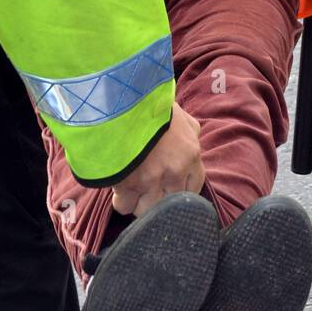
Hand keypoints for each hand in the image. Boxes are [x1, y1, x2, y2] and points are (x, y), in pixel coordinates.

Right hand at [111, 103, 203, 219]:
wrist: (121, 99)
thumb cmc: (150, 103)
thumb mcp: (180, 115)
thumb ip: (190, 131)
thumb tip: (193, 139)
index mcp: (190, 155)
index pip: (193, 190)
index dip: (179, 192)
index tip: (169, 188)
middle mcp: (174, 172)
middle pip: (170, 206)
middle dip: (159, 200)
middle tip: (148, 190)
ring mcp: (150, 180)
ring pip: (147, 211)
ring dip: (138, 202)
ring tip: (131, 189)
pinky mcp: (126, 184)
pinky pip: (124, 206)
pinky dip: (120, 200)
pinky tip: (118, 187)